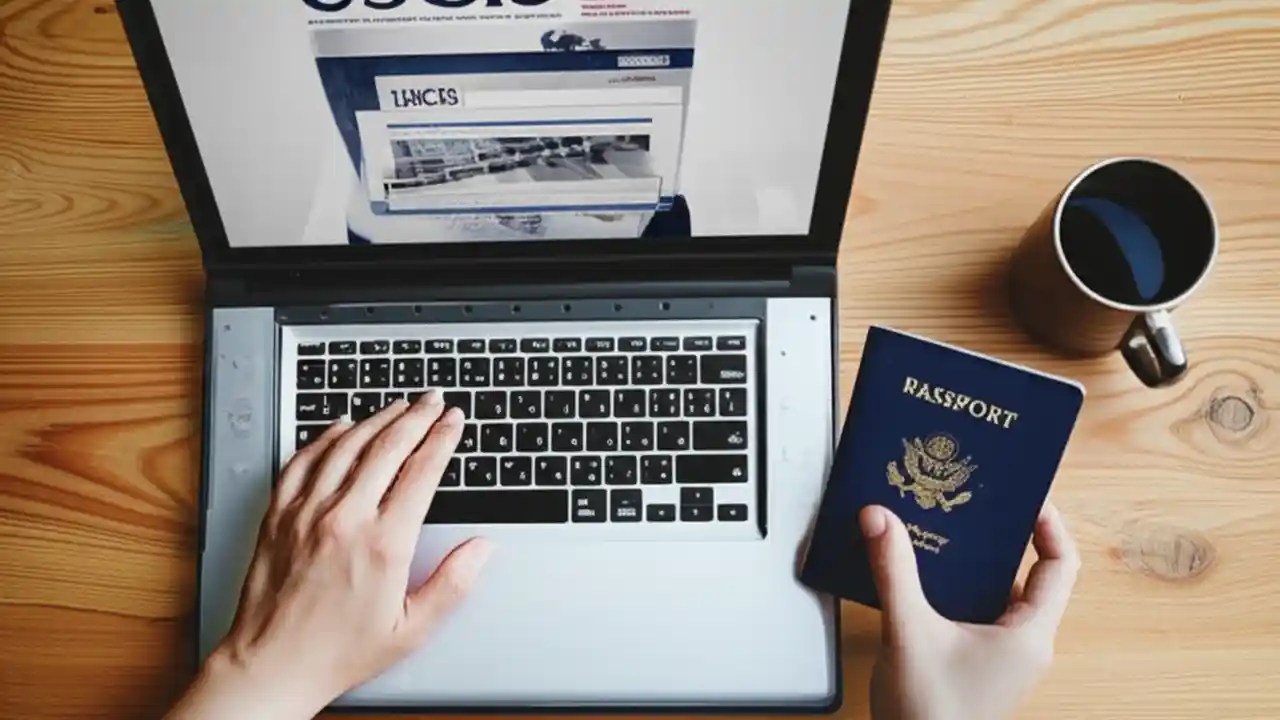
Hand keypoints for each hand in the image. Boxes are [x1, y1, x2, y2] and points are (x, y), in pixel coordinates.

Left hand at [167, 392, 492, 719]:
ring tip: (398, 407)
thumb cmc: (338, 652)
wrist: (272, 665)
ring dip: (377, 420)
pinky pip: (304, 460)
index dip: (443, 438)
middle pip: (388, 446)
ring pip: (347, 445)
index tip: (454, 422)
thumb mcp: (411, 628)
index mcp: (385, 544)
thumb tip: (482, 548)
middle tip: (433, 401)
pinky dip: (325, 437)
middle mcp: (345, 519)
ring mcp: (307, 513)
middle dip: (416, 416)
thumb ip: (453, 583)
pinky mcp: (279, 516)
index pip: (422, 471)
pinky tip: (340, 427)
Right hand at [862, 503, 1079, 719]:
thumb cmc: (928, 714)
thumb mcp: (908, 633)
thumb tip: (878, 517)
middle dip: (1000, 538)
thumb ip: (893, 572)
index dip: (1049, 527)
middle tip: (974, 503)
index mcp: (1028, 634)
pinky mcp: (976, 664)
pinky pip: (976, 613)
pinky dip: (956, 589)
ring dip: (974, 564)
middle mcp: (1023, 643)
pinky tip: (922, 573)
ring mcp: (1001, 656)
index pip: (1060, 567)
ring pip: (997, 595)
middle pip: (1027, 575)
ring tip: (945, 529)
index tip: (1025, 497)